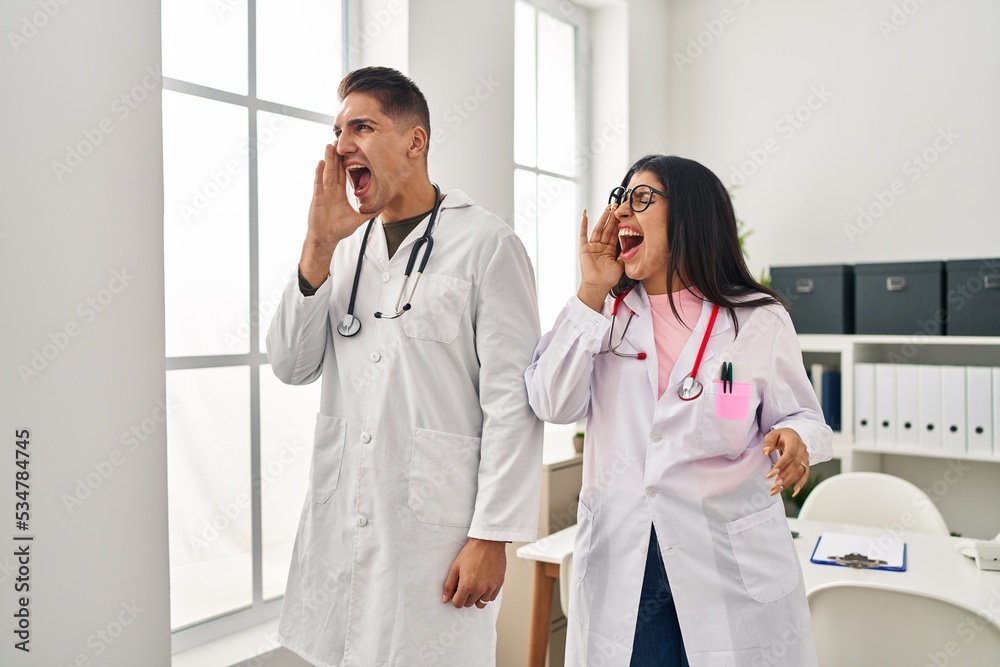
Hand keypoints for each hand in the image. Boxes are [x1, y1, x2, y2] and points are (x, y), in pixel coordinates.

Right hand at [299, 142, 377, 287]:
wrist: (327, 238)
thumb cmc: (339, 229)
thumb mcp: (358, 219)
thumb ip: (370, 213)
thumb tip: (383, 208)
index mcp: (340, 194)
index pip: (343, 175)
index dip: (345, 163)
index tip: (349, 152)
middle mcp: (331, 191)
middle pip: (334, 169)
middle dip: (336, 156)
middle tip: (338, 141)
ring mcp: (324, 193)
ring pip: (327, 172)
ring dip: (328, 159)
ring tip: (329, 146)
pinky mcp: (317, 197)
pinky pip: (319, 183)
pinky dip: (319, 173)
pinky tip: (321, 162)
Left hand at [441, 538, 505, 609]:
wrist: (488, 542)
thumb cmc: (472, 552)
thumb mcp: (455, 567)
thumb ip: (449, 585)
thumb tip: (445, 599)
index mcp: (467, 585)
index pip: (458, 604)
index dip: (455, 598)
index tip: (457, 591)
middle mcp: (480, 589)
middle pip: (469, 604)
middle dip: (465, 597)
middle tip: (466, 584)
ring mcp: (490, 587)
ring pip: (481, 603)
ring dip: (476, 597)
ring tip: (475, 584)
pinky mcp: (499, 584)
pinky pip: (491, 598)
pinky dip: (487, 594)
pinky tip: (484, 583)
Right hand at [577, 205, 623, 310]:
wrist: (598, 286)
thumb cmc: (608, 279)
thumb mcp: (621, 265)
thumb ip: (625, 255)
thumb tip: (634, 246)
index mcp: (609, 250)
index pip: (615, 233)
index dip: (618, 223)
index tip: (622, 214)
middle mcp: (601, 246)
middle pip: (607, 228)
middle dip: (612, 217)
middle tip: (615, 206)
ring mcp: (592, 246)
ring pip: (598, 229)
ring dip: (602, 218)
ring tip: (607, 208)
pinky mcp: (584, 248)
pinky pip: (583, 234)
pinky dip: (584, 225)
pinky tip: (586, 215)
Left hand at [763, 428, 809, 496]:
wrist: (792, 435)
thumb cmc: (781, 436)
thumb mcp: (772, 434)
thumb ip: (768, 442)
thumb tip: (766, 451)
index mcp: (794, 441)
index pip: (790, 454)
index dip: (782, 464)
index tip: (772, 473)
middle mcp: (802, 450)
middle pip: (795, 465)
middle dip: (785, 476)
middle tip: (775, 485)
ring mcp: (805, 458)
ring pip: (800, 471)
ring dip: (789, 482)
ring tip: (778, 489)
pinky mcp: (806, 464)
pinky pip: (805, 475)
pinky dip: (800, 484)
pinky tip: (794, 492)